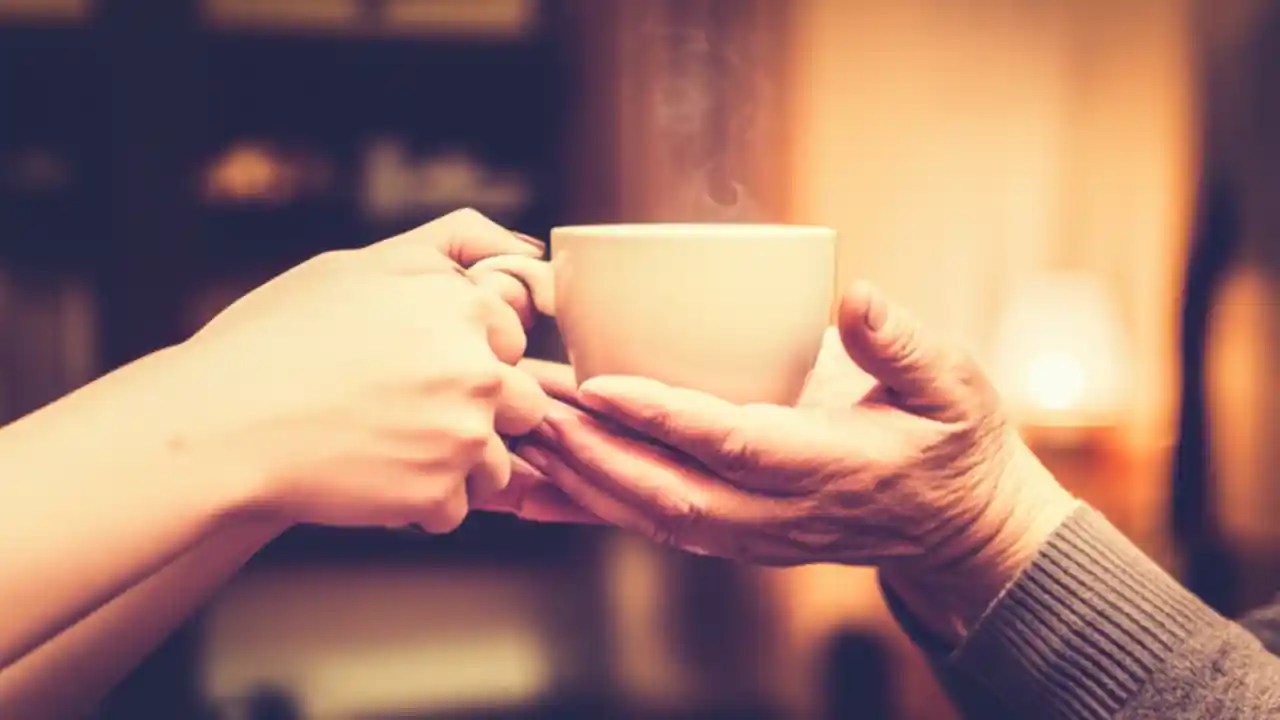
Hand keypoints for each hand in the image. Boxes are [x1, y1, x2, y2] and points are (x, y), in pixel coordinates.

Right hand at [171, 208, 549, 531]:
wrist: (219, 423)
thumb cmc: (280, 337)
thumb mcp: (364, 264)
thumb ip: (455, 244)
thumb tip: (527, 252)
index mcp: (467, 310)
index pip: (514, 339)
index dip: (472, 352)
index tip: (420, 363)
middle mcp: (478, 372)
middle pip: (525, 405)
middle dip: (483, 412)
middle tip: (412, 412)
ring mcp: (462, 437)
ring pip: (497, 464)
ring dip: (458, 465)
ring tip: (390, 448)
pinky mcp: (436, 494)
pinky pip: (455, 509)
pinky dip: (421, 504)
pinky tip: (372, 477)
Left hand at [514, 282, 1076, 635]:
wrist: (954, 526)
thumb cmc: (950, 445)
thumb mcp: (953, 386)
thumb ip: (905, 344)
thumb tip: (857, 296)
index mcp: (827, 467)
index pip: (731, 443)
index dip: (663, 416)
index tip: (599, 383)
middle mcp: (778, 514)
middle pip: (667, 491)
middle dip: (592, 451)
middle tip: (528, 403)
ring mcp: (752, 534)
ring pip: (650, 514)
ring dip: (581, 478)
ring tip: (520, 430)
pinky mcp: (735, 535)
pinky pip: (655, 524)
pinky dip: (594, 505)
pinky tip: (543, 482)